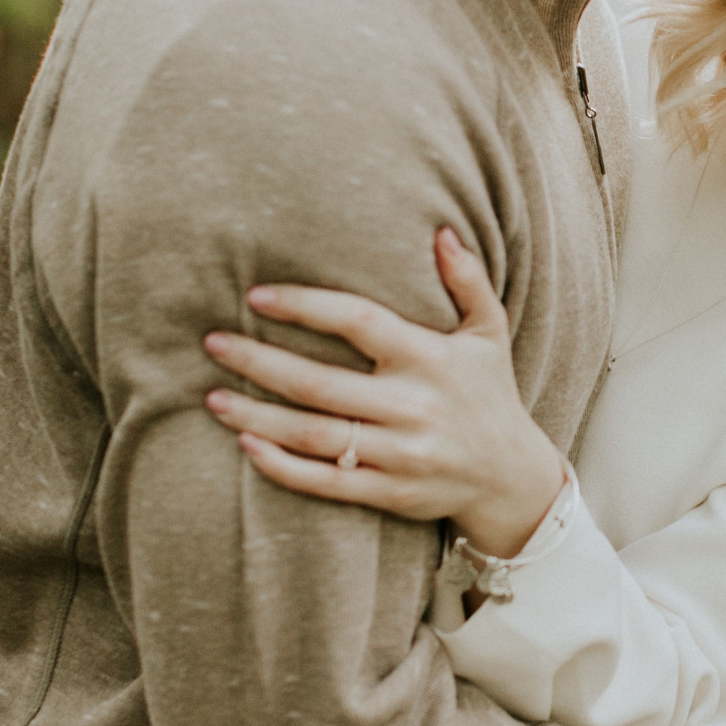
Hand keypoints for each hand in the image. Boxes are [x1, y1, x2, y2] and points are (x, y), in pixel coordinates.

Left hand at [203, 229, 566, 557]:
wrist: (512, 478)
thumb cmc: (490, 393)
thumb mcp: (489, 332)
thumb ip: (467, 280)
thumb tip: (442, 232)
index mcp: (430, 358)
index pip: (358, 321)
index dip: (305, 306)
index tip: (257, 296)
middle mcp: (412, 406)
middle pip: (319, 384)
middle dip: (259, 362)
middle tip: (213, 343)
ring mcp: (400, 454)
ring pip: (313, 435)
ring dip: (257, 416)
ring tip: (213, 397)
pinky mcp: (390, 492)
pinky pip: (326, 482)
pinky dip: (282, 467)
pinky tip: (246, 445)